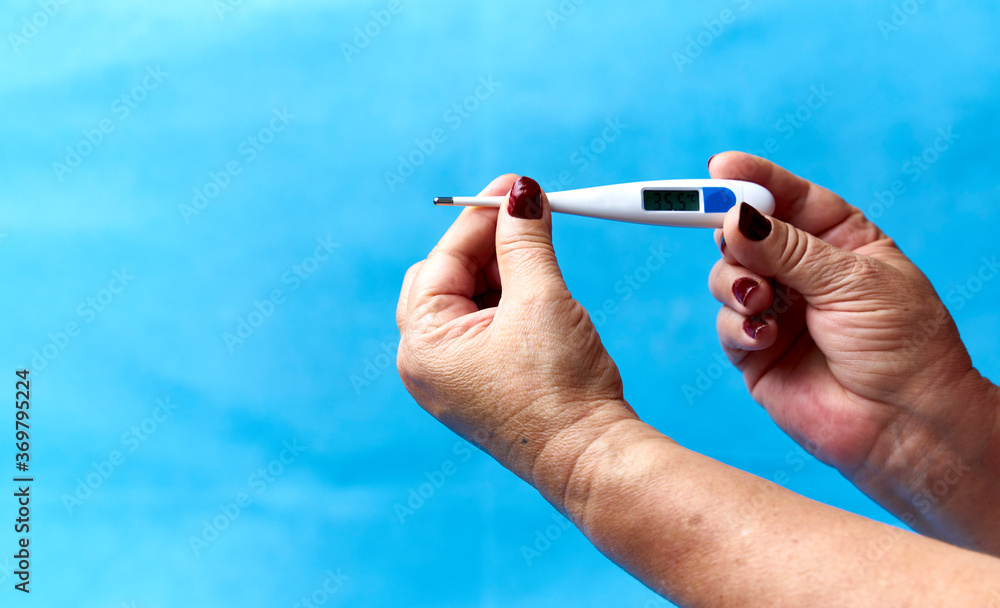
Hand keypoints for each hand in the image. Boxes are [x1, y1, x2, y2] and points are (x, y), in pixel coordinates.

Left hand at [395, 175, 636, 500]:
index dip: (481, 219)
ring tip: (539, 255)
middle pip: (445, 278)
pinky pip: (481, 326)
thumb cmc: (562, 388)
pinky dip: (506, 300)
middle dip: (486, 246)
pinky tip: (536, 288)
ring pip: (465, 300)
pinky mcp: (479, 385)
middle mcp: (426, 363)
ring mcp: (451, 378)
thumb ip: (524, 239)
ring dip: (500, 271)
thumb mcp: (541, 299)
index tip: (514, 186)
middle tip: (528, 219)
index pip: (442, 260)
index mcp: (423, 345)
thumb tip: (521, 192)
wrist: (592, 457)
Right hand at [707, 152, 999, 550]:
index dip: (752, 180)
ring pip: (726, 276)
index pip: (788, 197)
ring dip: (735, 282)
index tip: (718, 169)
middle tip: (731, 238)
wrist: (906, 426)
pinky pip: (727, 324)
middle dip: (732, 233)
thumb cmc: (903, 347)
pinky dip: (738, 325)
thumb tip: (735, 217)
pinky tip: (764, 335)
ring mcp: (776, 310)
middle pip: (744, 232)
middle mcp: (802, 271)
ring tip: (759, 299)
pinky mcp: (756, 352)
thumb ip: (788, 249)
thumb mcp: (852, 281)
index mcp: (839, 240)